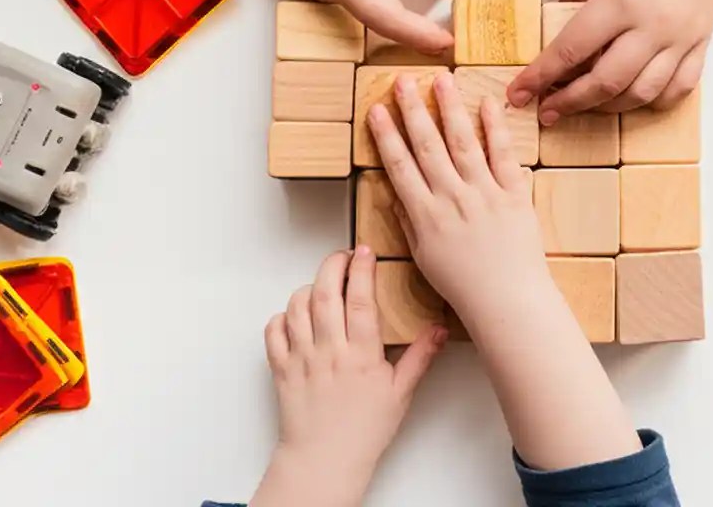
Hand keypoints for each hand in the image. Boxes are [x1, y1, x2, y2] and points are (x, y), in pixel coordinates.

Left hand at [260, 249, 446, 503]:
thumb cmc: (363, 431)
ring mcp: (301, 358)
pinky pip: (273, 331)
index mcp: (361, 356)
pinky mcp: (281, 368)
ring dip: (309, 288)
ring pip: (297, 307)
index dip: (362, 269)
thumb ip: (420, 357)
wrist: (325, 461)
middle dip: (333, 265)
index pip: (361, 300)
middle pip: (325, 293)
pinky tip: (296, 317)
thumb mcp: (401, 393)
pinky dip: (282, 316)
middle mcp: (329, 352)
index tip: (365, 251)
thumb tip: (439, 329)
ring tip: (323, 286)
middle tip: (343, 255)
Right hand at [365, 73, 548, 311]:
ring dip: (450, 107)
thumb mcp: (424, 258)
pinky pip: (503, 155)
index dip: (386, 135)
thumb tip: (394, 194)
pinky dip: (495, 127)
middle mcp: (452, 198)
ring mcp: (484, 193)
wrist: (508, 300)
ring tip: (441, 79)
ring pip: (462, 141)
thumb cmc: (465, 286)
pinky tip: (487, 103)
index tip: (376, 110)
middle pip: (427, 146)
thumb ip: (409, 222)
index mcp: (426, 215)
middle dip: (412, 110)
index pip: (400, 166)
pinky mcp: (514, 194)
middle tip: (402, 81)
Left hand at [508, 0, 712, 121]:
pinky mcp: (702, 40)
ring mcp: (681, 38)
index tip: (518, 93)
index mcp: (622, 0)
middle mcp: (653, 27)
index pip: (572, 50)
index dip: (541, 76)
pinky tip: (632, 97)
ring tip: (585, 104)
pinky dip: (653, 101)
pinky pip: (679, 88)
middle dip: (570, 102)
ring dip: (608, 107)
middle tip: (546, 111)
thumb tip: (562, 16)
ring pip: (642, 94)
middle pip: (606, 83)